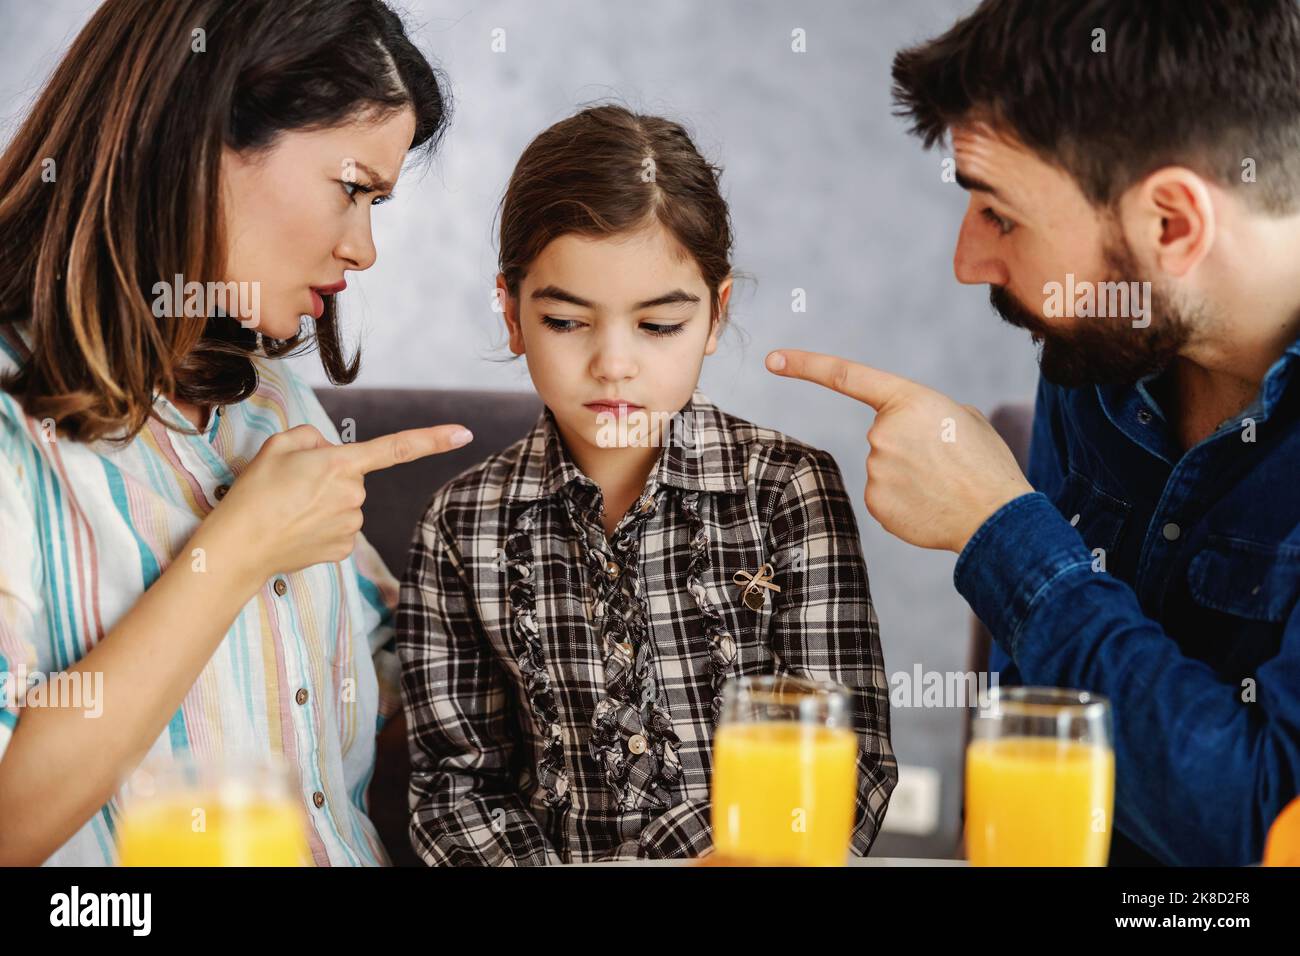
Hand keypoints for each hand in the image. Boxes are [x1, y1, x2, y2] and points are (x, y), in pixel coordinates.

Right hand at [202, 422, 472, 582]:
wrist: (240, 547)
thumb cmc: (256, 493)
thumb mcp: (278, 445)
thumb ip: (311, 437)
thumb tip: (328, 451)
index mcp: (342, 464)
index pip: (397, 447)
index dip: (434, 439)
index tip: (465, 433)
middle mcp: (355, 495)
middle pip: (352, 477)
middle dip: (329, 477)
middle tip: (292, 487)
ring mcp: (353, 525)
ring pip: (346, 504)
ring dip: (323, 503)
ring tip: (290, 510)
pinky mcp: (346, 549)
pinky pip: (340, 528)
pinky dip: (322, 527)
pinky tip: (298, 530)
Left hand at [766, 349, 1031, 552]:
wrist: (997, 516)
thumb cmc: (986, 463)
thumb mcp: (963, 417)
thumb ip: (927, 412)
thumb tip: (914, 427)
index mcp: (908, 400)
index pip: (846, 376)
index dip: (806, 366)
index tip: (772, 359)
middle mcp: (882, 431)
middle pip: (883, 435)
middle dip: (909, 446)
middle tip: (945, 462)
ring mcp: (875, 469)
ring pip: (884, 467)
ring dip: (908, 475)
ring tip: (943, 484)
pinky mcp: (875, 502)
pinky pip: (885, 495)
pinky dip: (905, 500)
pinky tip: (930, 504)